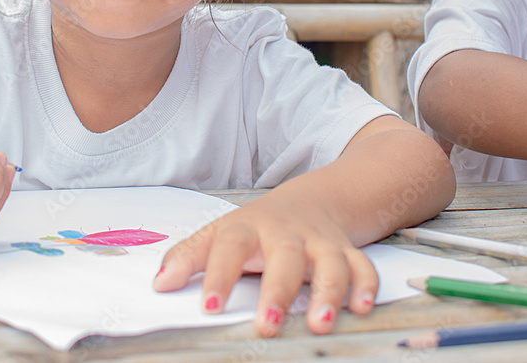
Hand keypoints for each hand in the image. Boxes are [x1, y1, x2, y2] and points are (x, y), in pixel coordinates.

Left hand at [152, 186, 377, 336]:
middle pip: (285, 258)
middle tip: (267, 326)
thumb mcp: (219, 234)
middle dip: (278, 293)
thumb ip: (188, 257)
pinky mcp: (346, 252)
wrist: (311, 200)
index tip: (210, 305)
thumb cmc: (258, 227)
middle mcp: (286, 235)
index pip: (229, 247)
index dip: (218, 275)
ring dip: (328, 292)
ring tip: (320, 323)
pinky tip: (361, 307)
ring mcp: (319, 242)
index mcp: (248, 229)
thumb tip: (160, 283)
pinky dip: (366, 285)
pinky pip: (362, 265)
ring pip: (330, 262)